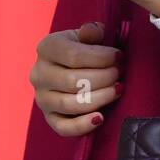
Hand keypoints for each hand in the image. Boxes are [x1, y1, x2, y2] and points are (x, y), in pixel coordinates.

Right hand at [30, 21, 123, 135]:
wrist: (70, 66)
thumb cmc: (83, 48)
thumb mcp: (86, 35)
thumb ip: (91, 31)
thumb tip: (92, 31)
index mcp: (47, 48)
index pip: (73, 55)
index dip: (100, 57)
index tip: (119, 56)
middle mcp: (39, 74)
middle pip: (73, 81)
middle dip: (103, 77)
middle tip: (120, 73)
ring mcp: (42, 98)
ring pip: (69, 104)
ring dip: (100, 98)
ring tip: (117, 89)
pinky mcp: (49, 118)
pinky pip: (63, 128)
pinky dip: (82, 125)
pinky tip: (100, 118)